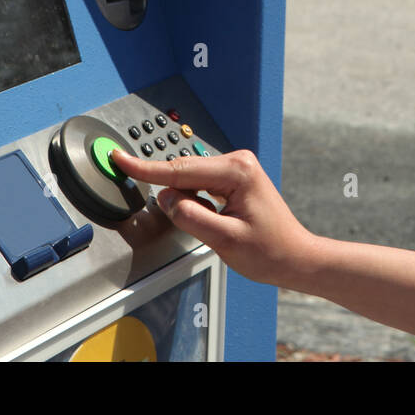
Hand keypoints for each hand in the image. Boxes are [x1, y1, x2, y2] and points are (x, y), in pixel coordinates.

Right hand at [108, 147, 319, 287]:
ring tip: (220, 227)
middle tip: (203, 224)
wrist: (295, 256)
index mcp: (237, 171)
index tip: (119, 158)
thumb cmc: (269, 251)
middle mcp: (237, 162)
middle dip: (174, 195)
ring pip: (191, 180)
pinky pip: (201, 185)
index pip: (180, 170)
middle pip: (184, 173)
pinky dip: (196, 201)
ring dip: (188, 201)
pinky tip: (215, 220)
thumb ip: (190, 217)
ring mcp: (236, 168)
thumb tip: (165, 198)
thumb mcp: (224, 240)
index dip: (145, 168)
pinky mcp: (234, 178)